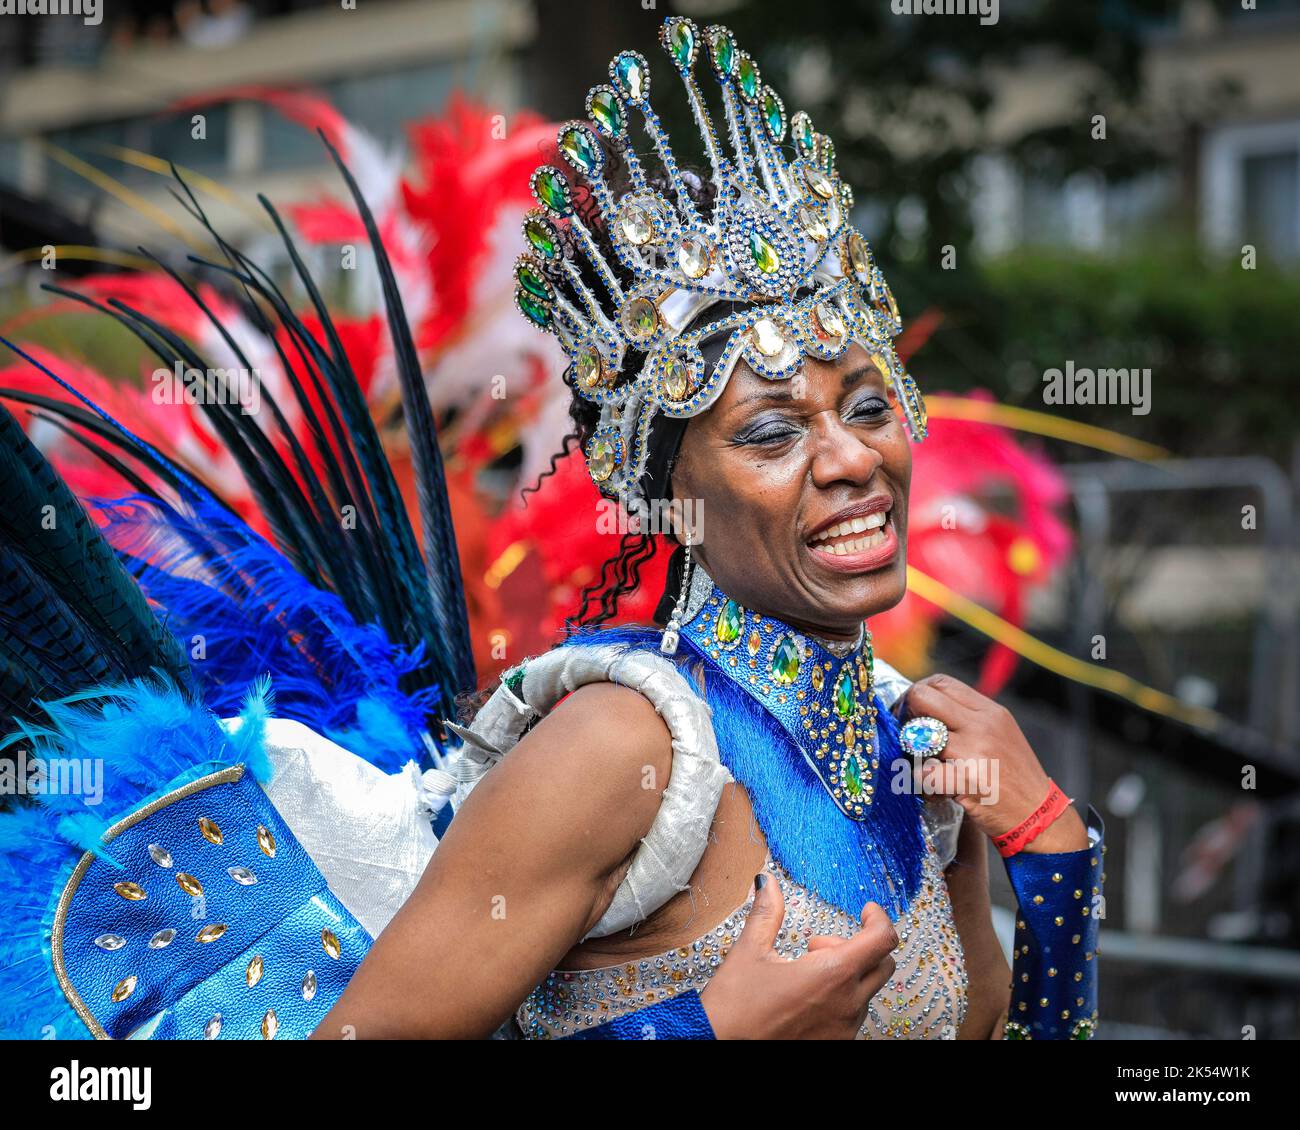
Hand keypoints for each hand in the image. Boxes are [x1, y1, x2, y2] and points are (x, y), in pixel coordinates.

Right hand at [698, 872, 898, 1038]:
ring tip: (805, 973)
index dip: (878, 919)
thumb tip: (767, 883)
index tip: (866, 911)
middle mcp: (847, 1004)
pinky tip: (806, 997)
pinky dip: (840, 997)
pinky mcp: (837, 1045)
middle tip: (817, 945)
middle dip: (858, 946)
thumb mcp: (750, 951)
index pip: (882, 940)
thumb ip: (766, 912)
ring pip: (867, 990)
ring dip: (847, 973)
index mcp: (832, 974)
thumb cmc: (735, 1008)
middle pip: (883, 964)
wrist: (719, 1049)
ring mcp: (845, 1029)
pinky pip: (854, 1015)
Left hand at [899, 674, 1086, 853]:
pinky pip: (923, 773)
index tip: (912, 712)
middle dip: (906, 714)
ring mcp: (974, 751)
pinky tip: (938, 791)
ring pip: (917, 737)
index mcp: (990, 711)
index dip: (919, 693)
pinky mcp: (966, 780)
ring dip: (914, 755)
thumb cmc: (1013, 777)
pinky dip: (923, 785)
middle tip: (909, 736)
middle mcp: (982, 726)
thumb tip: (924, 707)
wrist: (1038, 816)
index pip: (941, 682)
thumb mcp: (999, 734)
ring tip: (929, 768)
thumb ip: (968, 718)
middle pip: (923, 698)